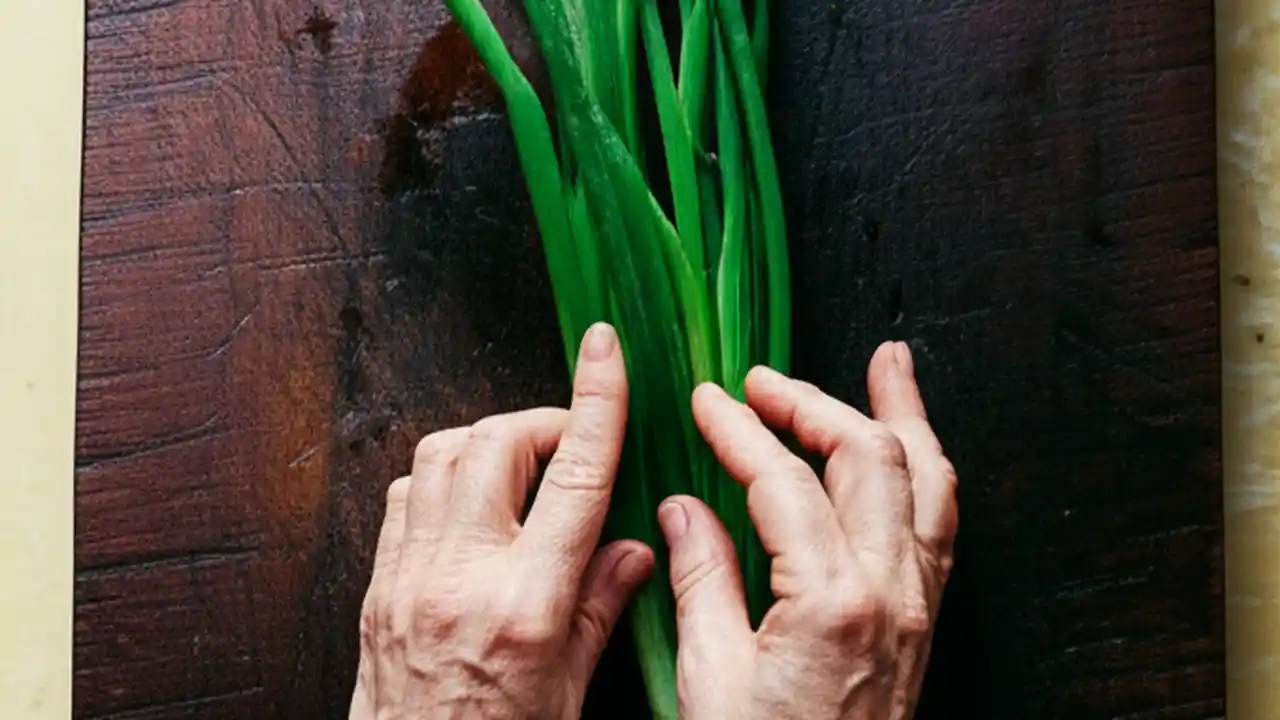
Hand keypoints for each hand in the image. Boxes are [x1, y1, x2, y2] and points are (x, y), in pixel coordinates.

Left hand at [350, 324, 654, 719]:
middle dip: (540, 424)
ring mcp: (410, 574)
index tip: (606, 351)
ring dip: (488, 442)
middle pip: (497, 442)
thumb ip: (601, 607)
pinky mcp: (378, 583)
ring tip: (521, 472)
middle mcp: (462, 575)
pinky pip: (404, 493)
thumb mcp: (571, 691)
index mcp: (526, 604)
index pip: (574, 477)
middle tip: (569, 449)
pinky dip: (441, 475)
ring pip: (441, 452)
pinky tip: (469, 503)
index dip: (596, 401)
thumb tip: (633, 548)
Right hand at [663, 342, 957, 719]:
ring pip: (928, 479)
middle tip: (760, 383)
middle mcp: (891, 592)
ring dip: (901, 415)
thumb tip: (683, 508)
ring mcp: (917, 603)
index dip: (740, 431)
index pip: (784, 481)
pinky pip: (940, 521)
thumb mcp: (711, 679)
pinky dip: (925, 468)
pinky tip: (908, 445)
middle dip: (811, 404)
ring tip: (889, 364)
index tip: (707, 404)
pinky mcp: (922, 618)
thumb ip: (702, 579)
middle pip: (868, 457)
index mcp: (832, 602)